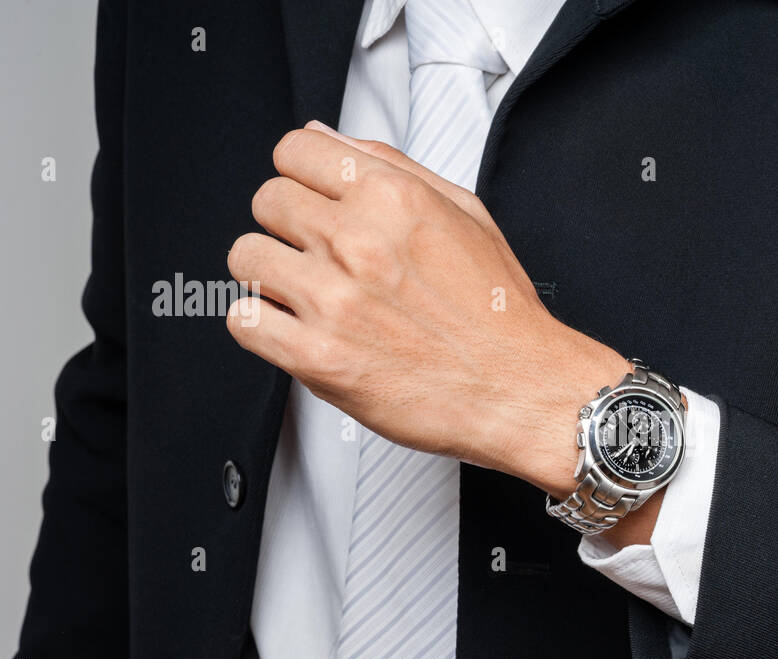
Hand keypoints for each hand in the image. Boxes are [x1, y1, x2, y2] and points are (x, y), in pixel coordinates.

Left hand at [225, 121, 629, 498]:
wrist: (523, 391)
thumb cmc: (501, 313)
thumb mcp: (466, 214)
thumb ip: (392, 167)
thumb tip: (326, 139)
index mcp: (393, 199)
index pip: (295, 151)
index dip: (300, 175)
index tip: (310, 197)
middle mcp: (357, 243)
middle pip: (266, 202)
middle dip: (287, 224)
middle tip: (317, 253)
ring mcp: (333, 301)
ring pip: (246, 258)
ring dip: (270, 274)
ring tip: (307, 294)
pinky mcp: (318, 359)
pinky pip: (244, 322)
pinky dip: (262, 326)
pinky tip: (298, 330)